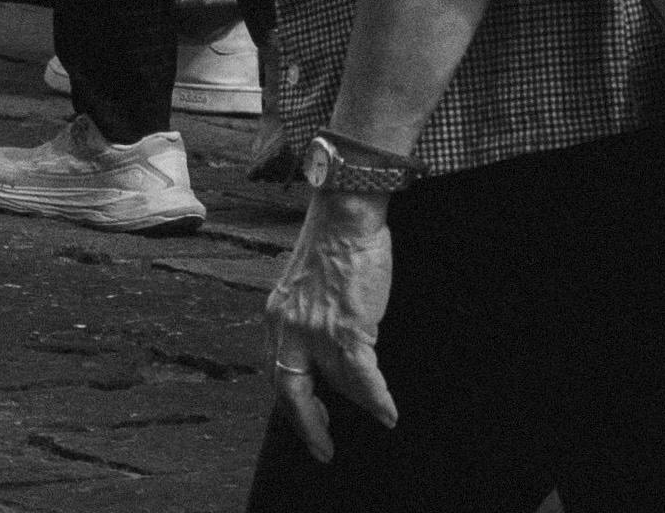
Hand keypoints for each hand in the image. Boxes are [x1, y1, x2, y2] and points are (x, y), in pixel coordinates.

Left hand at [265, 191, 401, 461]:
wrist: (346, 216)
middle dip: (307, 423)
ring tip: (377, 414)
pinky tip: (388, 413)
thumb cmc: (333, 241)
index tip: (306, 413)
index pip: (276, 369)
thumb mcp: (304, 283)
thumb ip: (305, 314)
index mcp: (276, 315)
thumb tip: (324, 343)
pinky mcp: (348, 328)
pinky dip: (376, 399)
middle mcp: (289, 327)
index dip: (290, 398)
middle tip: (322, 447)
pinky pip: (362, 377)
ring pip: (337, 383)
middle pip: (291, 390)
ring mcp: (317, 330)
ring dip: (358, 403)